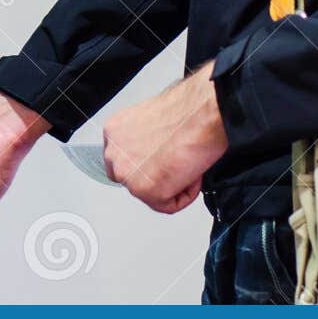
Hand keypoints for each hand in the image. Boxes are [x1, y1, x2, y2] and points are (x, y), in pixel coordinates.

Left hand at [103, 61, 227, 213]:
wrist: (202, 115)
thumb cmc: (187, 113)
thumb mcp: (151, 124)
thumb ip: (142, 142)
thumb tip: (151, 155)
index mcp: (115, 132)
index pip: (125, 160)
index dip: (148, 164)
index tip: (161, 160)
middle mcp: (115, 152)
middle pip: (134, 179)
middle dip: (157, 176)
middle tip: (176, 164)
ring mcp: (128, 174)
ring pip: (152, 194)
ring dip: (173, 184)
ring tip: (185, 163)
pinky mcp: (146, 191)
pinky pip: (169, 205)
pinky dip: (186, 194)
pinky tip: (190, 172)